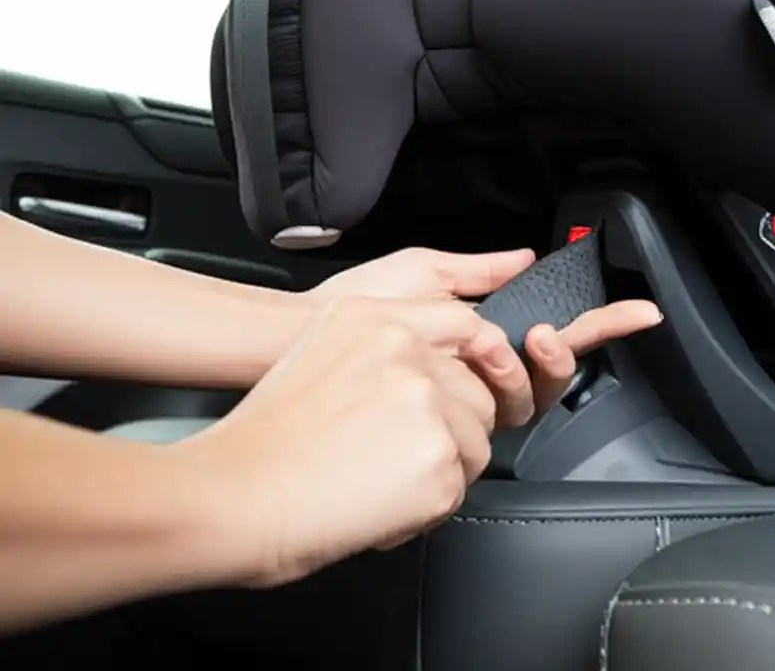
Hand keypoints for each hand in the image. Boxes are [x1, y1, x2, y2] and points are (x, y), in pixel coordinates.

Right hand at [183, 297, 515, 586]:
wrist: (231, 497)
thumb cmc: (260, 445)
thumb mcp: (318, 356)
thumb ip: (381, 352)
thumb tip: (431, 374)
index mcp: (374, 320)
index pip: (467, 327)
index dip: (484, 365)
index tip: (483, 389)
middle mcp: (405, 352)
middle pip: (479, 396)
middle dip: (454, 436)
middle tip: (401, 462)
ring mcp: (426, 403)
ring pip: (476, 446)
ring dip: (441, 475)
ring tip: (381, 486)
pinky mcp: (437, 457)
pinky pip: (458, 492)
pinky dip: (425, 512)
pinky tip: (377, 508)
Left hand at [305, 246, 662, 424]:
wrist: (297, 337)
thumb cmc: (346, 307)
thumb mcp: (422, 272)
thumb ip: (480, 270)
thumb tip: (526, 257)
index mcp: (479, 333)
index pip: (553, 331)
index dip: (600, 323)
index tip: (642, 311)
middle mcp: (477, 369)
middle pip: (549, 376)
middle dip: (566, 354)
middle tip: (553, 335)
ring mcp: (461, 394)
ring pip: (530, 397)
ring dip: (542, 368)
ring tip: (532, 341)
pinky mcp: (442, 413)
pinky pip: (496, 410)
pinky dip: (512, 382)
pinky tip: (504, 358)